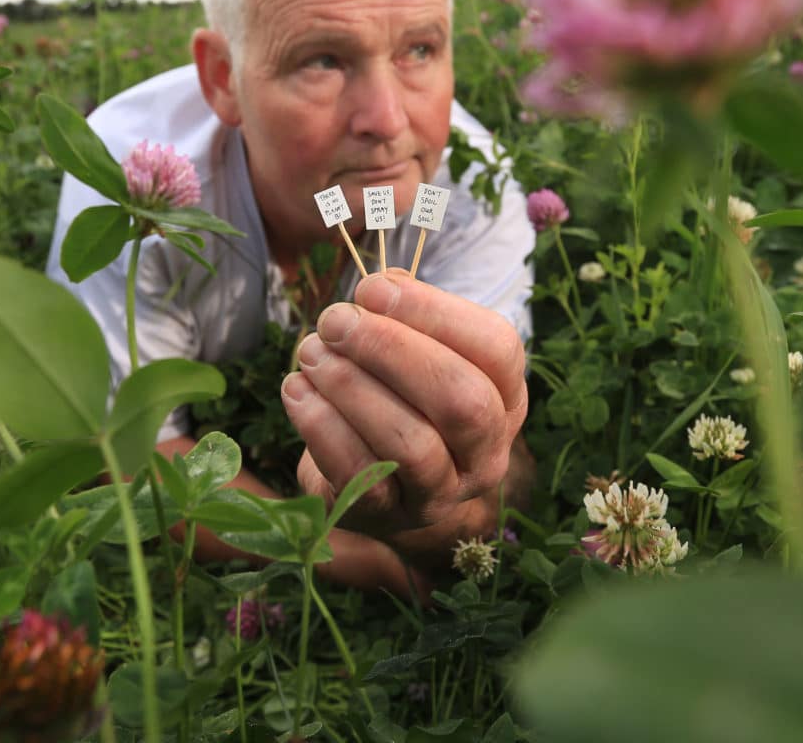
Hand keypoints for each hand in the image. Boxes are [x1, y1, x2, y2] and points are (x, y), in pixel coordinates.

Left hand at [281, 270, 527, 542]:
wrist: (372, 483)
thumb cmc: (397, 399)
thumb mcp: (414, 354)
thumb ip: (406, 316)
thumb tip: (382, 287)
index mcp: (506, 397)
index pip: (496, 348)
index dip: (434, 312)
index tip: (371, 288)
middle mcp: (487, 451)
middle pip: (461, 399)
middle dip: (391, 350)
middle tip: (335, 321)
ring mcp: (443, 493)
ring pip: (411, 443)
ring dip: (351, 387)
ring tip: (310, 353)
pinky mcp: (389, 516)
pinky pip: (360, 474)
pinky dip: (321, 426)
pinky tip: (297, 390)